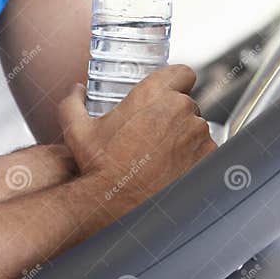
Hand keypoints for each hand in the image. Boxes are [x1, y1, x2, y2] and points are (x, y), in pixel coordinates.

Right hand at [58, 65, 216, 204]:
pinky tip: (174, 170)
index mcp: (153, 94)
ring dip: (185, 137)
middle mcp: (180, 109)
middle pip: (187, 102)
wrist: (116, 206)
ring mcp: (197, 134)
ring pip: (197, 127)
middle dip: (175, 115)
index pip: (183, 72)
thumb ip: (72, 102)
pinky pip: (206, 150)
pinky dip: (194, 158)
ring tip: (162, 156)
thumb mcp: (76, 129)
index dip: (177, 81)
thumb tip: (76, 89)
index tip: (169, 93)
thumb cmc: (98, 167)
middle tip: (155, 133)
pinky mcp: (207, 158)